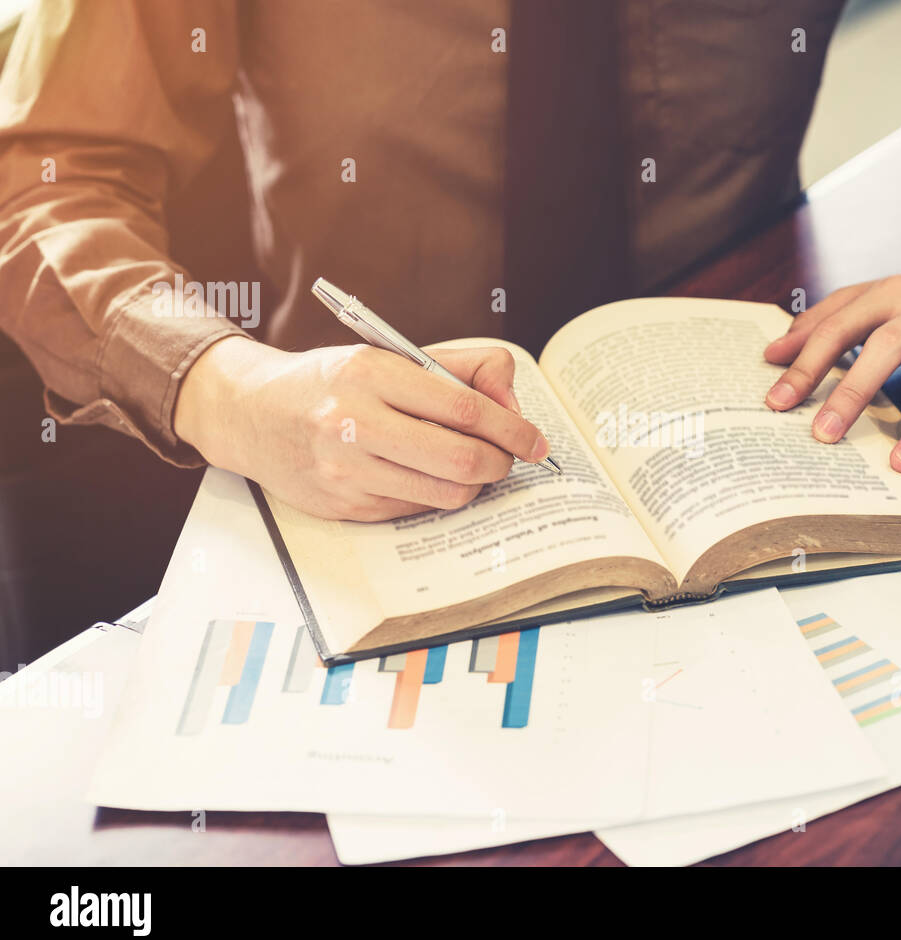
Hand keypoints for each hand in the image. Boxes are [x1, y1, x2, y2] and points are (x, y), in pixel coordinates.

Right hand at [174, 337, 550, 520]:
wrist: (251, 414)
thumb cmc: (332, 382)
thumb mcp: (390, 355)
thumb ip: (461, 367)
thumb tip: (512, 404)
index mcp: (370, 373)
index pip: (464, 407)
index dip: (511, 428)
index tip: (534, 440)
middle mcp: (352, 422)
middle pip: (461, 458)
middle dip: (499, 462)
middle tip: (507, 458)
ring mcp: (345, 470)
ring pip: (445, 493)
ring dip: (473, 484)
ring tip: (470, 465)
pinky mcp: (343, 505)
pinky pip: (417, 509)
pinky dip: (436, 495)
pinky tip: (428, 476)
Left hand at [763, 231, 900, 476]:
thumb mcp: (882, 295)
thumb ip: (828, 319)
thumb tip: (773, 354)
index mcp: (896, 291)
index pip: (842, 325)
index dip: (807, 363)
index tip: (777, 401)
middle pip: (891, 346)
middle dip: (854, 391)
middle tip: (824, 436)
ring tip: (898, 466)